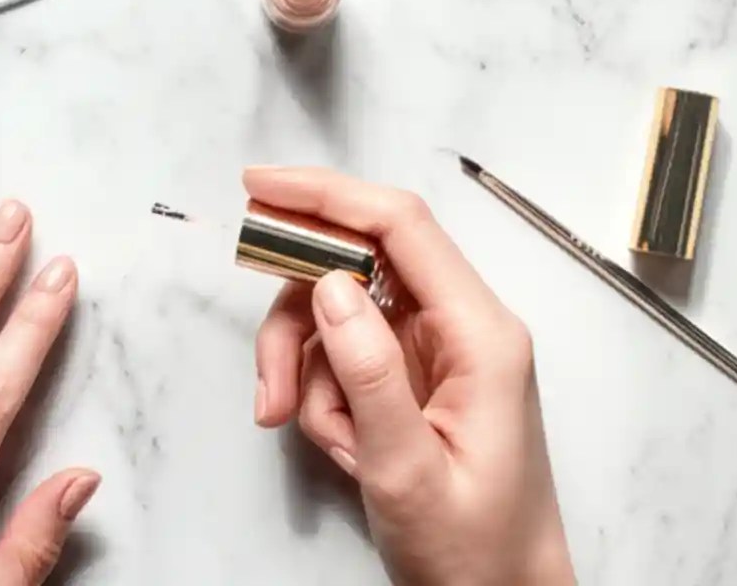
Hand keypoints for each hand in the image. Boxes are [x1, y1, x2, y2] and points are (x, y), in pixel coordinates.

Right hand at [246, 167, 574, 585]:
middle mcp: (460, 326)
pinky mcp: (413, 375)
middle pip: (354, 270)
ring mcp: (436, 350)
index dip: (325, 195)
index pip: (398, 227)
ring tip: (304, 433)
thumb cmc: (473, 549)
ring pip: (338, 315)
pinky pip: (345, 356)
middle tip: (271, 385)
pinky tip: (341, 447)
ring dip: (305, 370)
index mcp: (479, 334)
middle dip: (296, 321)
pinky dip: (322, 394)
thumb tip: (326, 283)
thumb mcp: (408, 469)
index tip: (256, 187)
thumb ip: (369, 373)